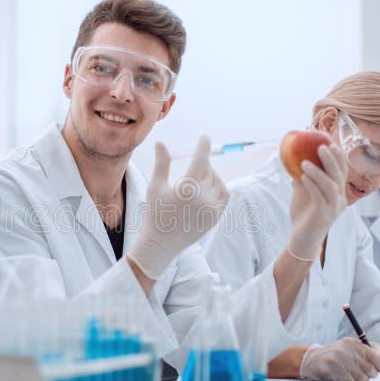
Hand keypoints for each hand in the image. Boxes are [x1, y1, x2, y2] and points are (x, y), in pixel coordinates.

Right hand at [128, 136, 228, 278]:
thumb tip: (161, 143)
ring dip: (211, 176)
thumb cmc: (155, 213)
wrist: (161, 243)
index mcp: (187, 188)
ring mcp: (211, 209)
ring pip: (218, 183)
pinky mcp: (215, 218)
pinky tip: (209, 187)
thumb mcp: (156, 186)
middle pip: (208, 171)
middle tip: (193, 166)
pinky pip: (224, 196)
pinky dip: (219, 188)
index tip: (205, 137)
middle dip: (201, 165)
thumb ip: (161, 163)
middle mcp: (203, 198)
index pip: (200, 160)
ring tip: (200, 177)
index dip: (203, 147)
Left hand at [287, 144, 347, 258]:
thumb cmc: (303, 214)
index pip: (342, 171)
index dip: (338, 156)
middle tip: (321, 146)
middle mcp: (340, 199)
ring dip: (318, 172)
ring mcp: (333, 208)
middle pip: (339, 175)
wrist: (302, 238)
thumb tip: (293, 158)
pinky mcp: (324, 215)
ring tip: (304, 162)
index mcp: (338, 193)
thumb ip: (303, 177)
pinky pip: (319, 197)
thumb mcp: (303, 192)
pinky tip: (302, 177)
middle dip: (332, 159)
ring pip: (331, 186)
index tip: (330, 141)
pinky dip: (312, 185)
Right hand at [300, 338, 379, 380]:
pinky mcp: (328, 370)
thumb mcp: (351, 347)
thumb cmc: (336, 354)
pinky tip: (343, 377)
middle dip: (370, 374)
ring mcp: (335, 360)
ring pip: (361, 378)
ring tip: (351, 375)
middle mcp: (344, 350)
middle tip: (363, 373)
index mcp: (351, 343)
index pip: (374, 355)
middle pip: (370, 369)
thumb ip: (370, 351)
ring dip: (359, 379)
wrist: (311, 359)